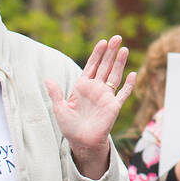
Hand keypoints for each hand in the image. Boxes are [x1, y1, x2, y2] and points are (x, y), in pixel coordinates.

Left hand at [46, 35, 135, 179]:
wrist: (81, 142)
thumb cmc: (70, 127)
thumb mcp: (59, 109)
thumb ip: (56, 93)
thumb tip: (46, 79)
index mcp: (83, 86)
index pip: (92, 66)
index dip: (97, 54)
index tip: (102, 42)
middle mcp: (96, 88)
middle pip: (105, 66)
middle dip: (110, 52)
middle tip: (117, 37)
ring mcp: (106, 96)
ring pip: (115, 75)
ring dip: (119, 63)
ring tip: (124, 49)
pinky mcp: (114, 106)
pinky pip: (123, 94)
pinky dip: (128, 85)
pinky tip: (132, 74)